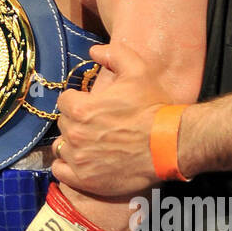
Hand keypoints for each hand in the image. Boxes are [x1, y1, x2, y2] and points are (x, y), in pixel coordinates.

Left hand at [52, 42, 167, 197]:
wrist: (170, 144)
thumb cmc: (153, 108)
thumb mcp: (138, 71)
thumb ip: (114, 55)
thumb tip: (94, 51)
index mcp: (81, 109)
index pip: (64, 101)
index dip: (77, 100)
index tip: (90, 104)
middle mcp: (75, 134)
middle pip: (64, 123)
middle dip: (76, 121)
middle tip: (96, 124)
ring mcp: (79, 159)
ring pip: (62, 147)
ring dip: (72, 144)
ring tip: (91, 144)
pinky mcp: (85, 179)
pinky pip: (61, 171)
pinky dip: (67, 167)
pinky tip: (82, 162)